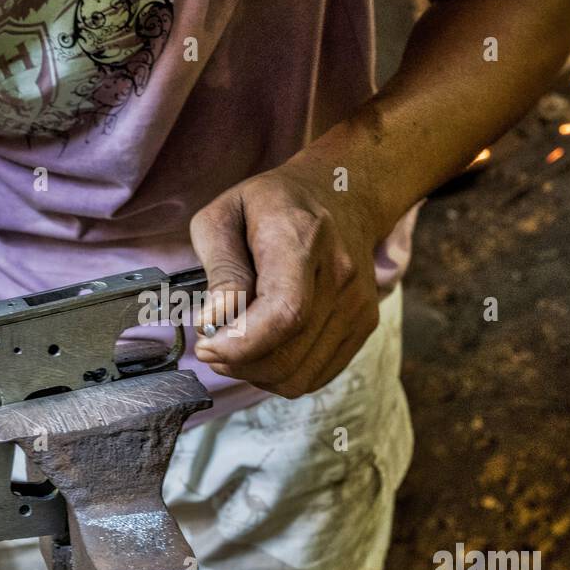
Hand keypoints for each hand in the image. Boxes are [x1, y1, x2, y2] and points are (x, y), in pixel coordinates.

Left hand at [190, 157, 384, 398]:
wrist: (342, 193)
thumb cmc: (272, 204)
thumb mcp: (224, 216)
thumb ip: (220, 270)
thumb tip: (213, 321)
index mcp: (302, 238)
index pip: (284, 312)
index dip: (241, 344)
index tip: (206, 345)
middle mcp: (339, 276)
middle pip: (288, 354)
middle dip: (237, 363)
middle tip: (212, 344)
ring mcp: (357, 304)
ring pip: (299, 376)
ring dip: (256, 373)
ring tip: (237, 345)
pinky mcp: (363, 324)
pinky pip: (315, 376)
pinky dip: (281, 375)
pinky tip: (265, 348)